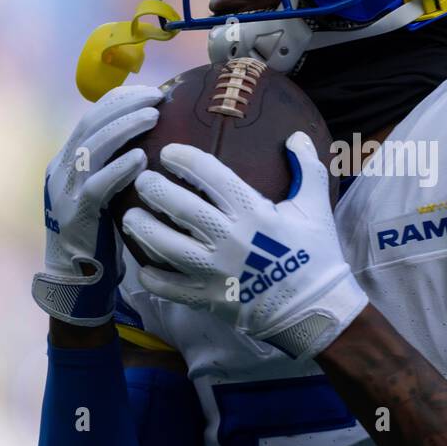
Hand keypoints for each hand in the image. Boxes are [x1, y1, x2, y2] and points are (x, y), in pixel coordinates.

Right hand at [32, 85, 162, 325]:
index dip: (120, 100)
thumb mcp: (108, 190)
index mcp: (68, 159)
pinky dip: (119, 168)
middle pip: (91, 125)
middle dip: (125, 106)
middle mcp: (62, 169)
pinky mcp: (76, 213)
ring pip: (92, 148)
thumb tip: (155, 135)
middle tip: (157, 97)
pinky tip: (141, 158)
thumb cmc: (104, 230)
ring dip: (124, 128)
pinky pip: (97, 185)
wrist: (79, 277)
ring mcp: (65, 191)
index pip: (92, 117)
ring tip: (153, 117)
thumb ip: (119, 164)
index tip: (151, 91)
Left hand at [122, 132, 367, 362]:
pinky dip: (153, 277)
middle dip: (154, 190)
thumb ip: (307, 169)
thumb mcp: (315, 207)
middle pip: (180, 208)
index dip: (185, 159)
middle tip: (142, 181)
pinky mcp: (210, 298)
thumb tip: (296, 136)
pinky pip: (171, 288)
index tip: (168, 153)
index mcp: (254, 213)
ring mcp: (216, 271)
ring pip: (167, 246)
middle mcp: (229, 239)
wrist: (316, 309)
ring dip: (143, 229)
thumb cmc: (316, 254)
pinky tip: (143, 266)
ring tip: (130, 217)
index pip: (211, 176)